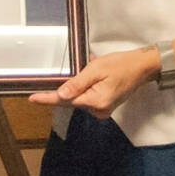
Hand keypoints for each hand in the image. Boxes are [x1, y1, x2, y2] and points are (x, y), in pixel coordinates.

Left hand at [29, 47, 159, 118]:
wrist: (142, 67)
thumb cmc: (121, 65)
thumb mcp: (96, 69)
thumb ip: (77, 83)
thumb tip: (60, 95)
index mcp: (96, 102)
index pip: (65, 101)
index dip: (47, 98)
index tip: (32, 98)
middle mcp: (98, 110)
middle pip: (73, 100)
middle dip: (69, 86)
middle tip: (81, 69)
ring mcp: (103, 109)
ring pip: (80, 98)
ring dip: (80, 84)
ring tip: (94, 68)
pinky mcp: (105, 106)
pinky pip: (88, 96)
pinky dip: (87, 86)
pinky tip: (96, 74)